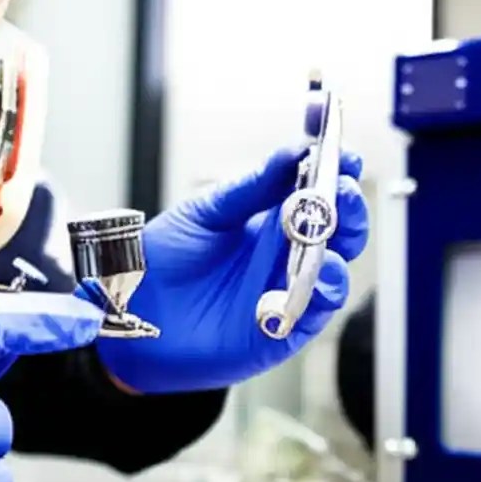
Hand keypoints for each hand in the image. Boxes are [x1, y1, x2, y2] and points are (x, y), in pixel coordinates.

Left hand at [97, 145, 368, 392]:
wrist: (132, 311)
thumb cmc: (163, 260)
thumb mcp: (205, 212)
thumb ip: (250, 188)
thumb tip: (292, 153)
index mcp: (269, 219)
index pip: (316, 192)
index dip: (336, 173)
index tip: (344, 155)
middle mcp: (283, 254)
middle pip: (337, 229)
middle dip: (348, 206)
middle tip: (341, 189)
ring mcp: (284, 290)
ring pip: (334, 268)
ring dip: (341, 246)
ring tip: (329, 229)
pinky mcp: (281, 329)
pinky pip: (317, 311)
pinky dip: (325, 291)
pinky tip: (320, 272)